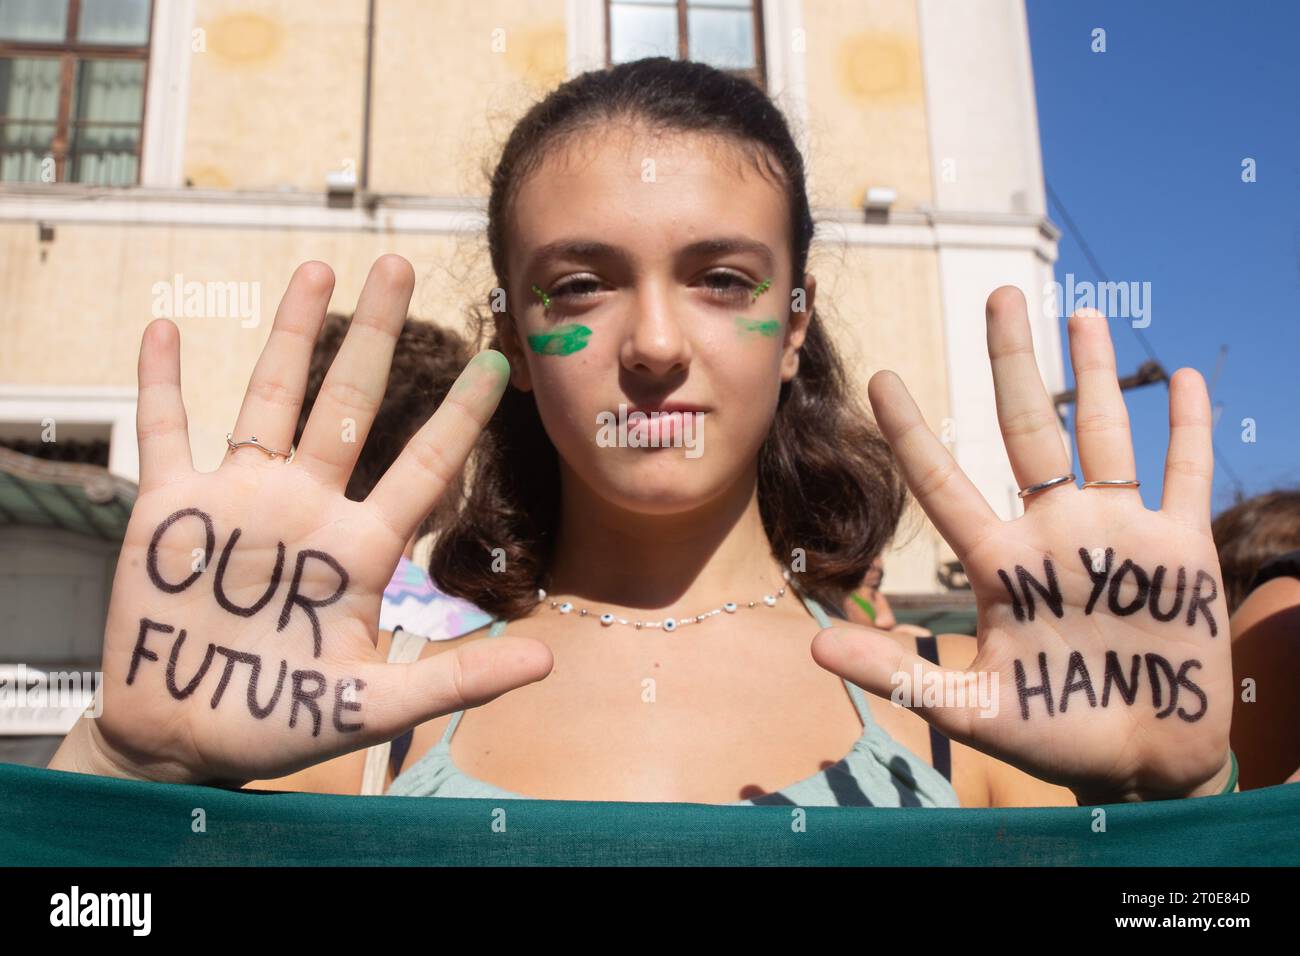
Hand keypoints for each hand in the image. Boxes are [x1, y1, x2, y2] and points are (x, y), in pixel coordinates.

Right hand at [51, 256, 552, 785]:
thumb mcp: (375, 706)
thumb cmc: (280, 724)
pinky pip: (164, 433)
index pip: (423, 465)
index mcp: (360, 548)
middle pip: (349, 403)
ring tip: (317, 269)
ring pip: (271, 398)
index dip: (461, 414)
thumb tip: (547, 663)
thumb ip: (455, 679)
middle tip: (400, 264)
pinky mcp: (169, 511)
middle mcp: (308, 508)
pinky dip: (160, 385)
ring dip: (291, 335)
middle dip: (375, 336)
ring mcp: (240, 501)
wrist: (186, 742)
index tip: (498, 361)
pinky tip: (164, 330)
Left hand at [812, 287, 1232, 802]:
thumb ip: (901, 677)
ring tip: (1081, 313)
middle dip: (1013, 362)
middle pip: (1028, 428)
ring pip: (1103, 435)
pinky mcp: (1180, 552)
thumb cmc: (1055, 737)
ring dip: (1095, 375)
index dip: (911, 432)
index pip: (944, 483)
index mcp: (998, 564)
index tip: (879, 377)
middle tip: (1000, 293)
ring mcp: (1116, 536)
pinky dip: (1185, 429)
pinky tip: (1181, 375)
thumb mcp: (971, 711)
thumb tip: (811, 653)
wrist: (1142, 765)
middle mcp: (1052, 534)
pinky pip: (1184, 476)